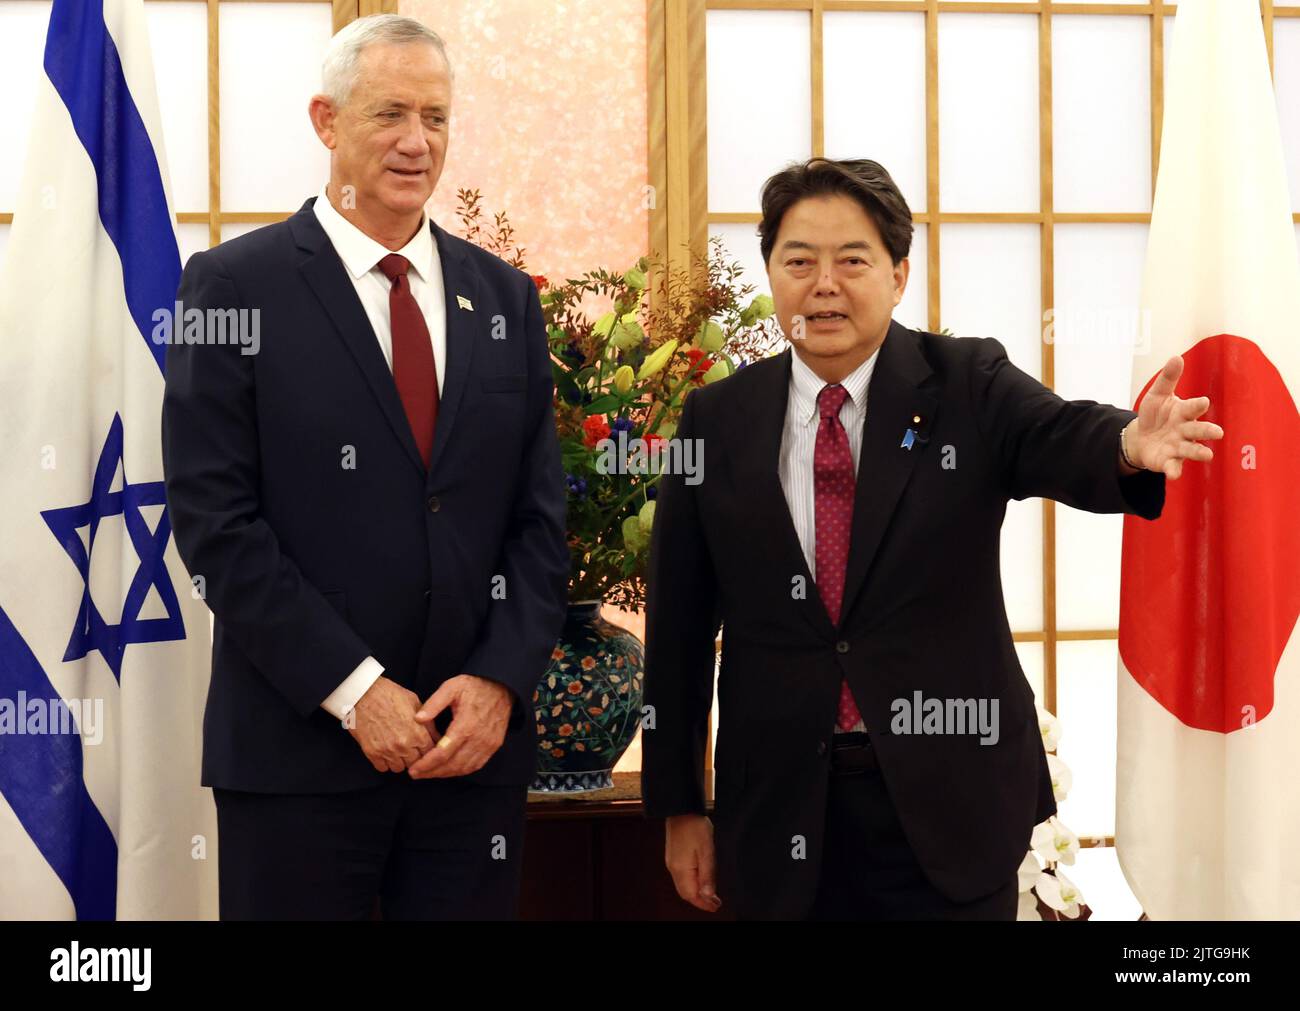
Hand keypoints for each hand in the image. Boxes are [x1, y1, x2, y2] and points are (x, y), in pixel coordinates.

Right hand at [347, 676, 434, 772]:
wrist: (363, 693)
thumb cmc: (390, 695)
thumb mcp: (416, 703)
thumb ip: (428, 723)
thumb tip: (437, 737)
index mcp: (418, 733)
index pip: (431, 753)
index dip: (429, 750)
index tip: (424, 747)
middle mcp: (404, 745)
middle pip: (416, 763)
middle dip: (415, 757)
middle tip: (411, 749)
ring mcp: (387, 751)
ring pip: (399, 769)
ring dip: (400, 761)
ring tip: (398, 750)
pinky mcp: (372, 753)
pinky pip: (382, 768)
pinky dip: (385, 762)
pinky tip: (386, 751)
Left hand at [406, 674, 512, 779]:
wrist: (501, 686)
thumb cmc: (474, 686)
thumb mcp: (451, 687)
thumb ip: (434, 703)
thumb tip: (418, 719)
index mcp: (466, 725)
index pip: (443, 753)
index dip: (427, 764)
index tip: (413, 769)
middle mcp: (478, 739)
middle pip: (452, 765)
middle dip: (432, 772)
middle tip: (416, 774)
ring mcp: (488, 744)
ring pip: (464, 768)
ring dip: (445, 774)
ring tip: (429, 773)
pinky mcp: (494, 746)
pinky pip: (476, 765)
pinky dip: (460, 771)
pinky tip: (449, 769)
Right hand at [665, 814, 721, 912]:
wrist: (681, 809)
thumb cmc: (694, 826)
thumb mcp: (707, 851)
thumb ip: (708, 875)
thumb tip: (709, 895)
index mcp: (681, 869)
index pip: (691, 895)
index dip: (704, 904)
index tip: (716, 906)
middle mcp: (673, 868)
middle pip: (686, 893)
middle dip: (700, 901)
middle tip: (715, 903)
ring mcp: (671, 862)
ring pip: (683, 886)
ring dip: (696, 893)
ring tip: (710, 894)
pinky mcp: (673, 857)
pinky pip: (681, 877)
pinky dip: (691, 883)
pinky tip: (700, 880)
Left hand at [1123, 355, 1224, 479]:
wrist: (1141, 437)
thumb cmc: (1155, 414)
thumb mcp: (1157, 395)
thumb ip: (1167, 379)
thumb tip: (1176, 356)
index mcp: (1184, 412)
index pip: (1192, 408)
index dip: (1197, 405)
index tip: (1203, 402)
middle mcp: (1185, 430)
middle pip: (1198, 430)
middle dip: (1207, 431)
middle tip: (1217, 433)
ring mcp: (1178, 447)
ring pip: (1191, 450)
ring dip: (1198, 453)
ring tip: (1207, 456)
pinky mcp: (1168, 461)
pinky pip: (1173, 466)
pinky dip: (1173, 470)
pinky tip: (1173, 474)